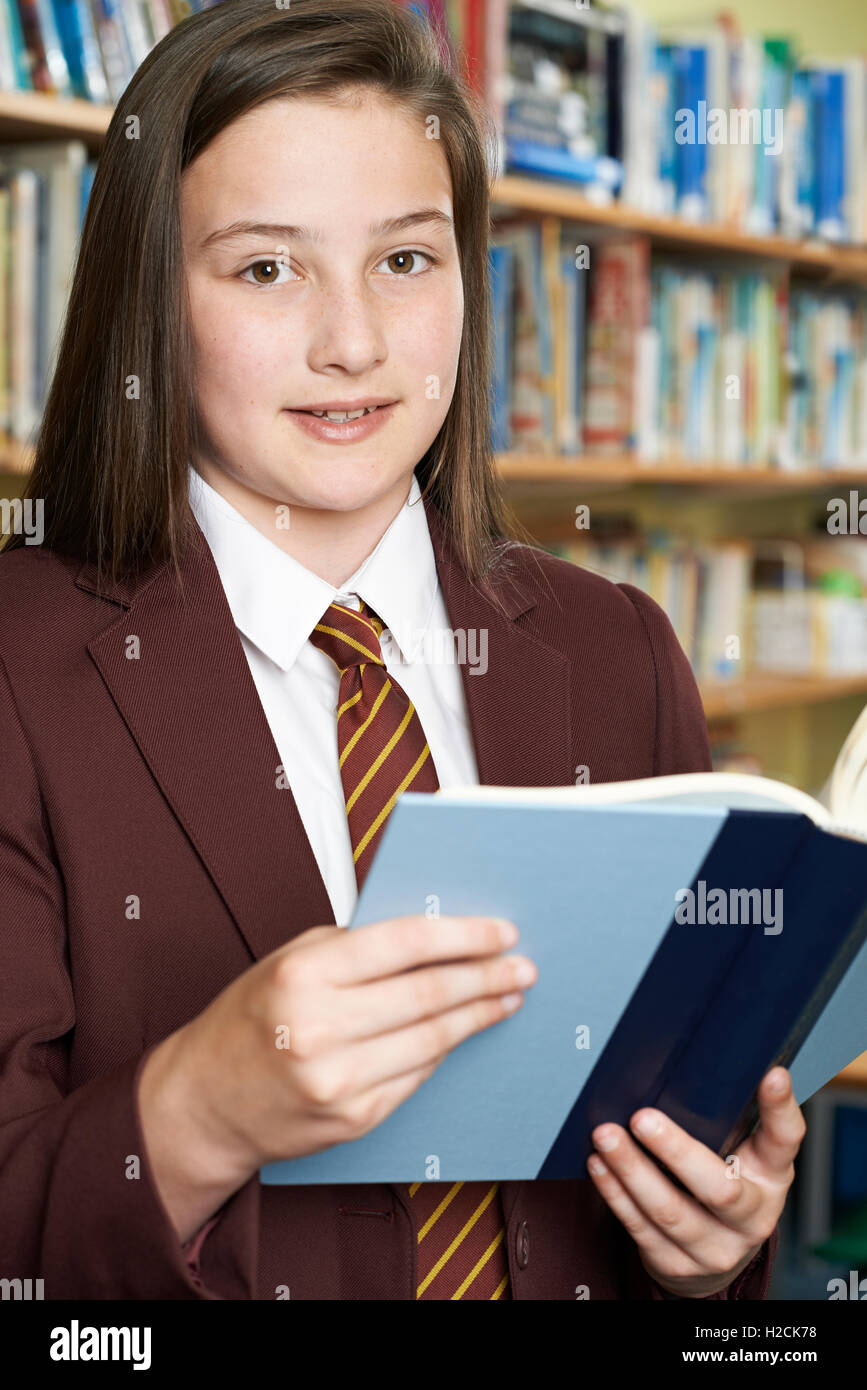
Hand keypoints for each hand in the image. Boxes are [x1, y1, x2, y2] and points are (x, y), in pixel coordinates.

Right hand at [139, 914, 536, 1241]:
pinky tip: (464, 1031)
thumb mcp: (290, 961)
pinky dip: (444, 1050)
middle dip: (485, 976)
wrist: (204, 1103)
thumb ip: (355, 947)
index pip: (405, 944)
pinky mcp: (353, 1118)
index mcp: (303, 974)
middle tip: (522, 966)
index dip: (463, 935)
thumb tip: (436, 937)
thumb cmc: (250, 1019)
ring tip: (507, 996)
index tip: (503, 930)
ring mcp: (338, 1080)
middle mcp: (320, 1028)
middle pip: (428, 994)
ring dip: (479, 1015)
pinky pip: (416, 1075)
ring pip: (432, 1039)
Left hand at [585, 1066, 804, 1297]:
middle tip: (642, 1117)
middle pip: (720, 1189)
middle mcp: (752, 1218)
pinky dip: (615, 1194)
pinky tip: (599, 1166)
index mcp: (772, 1176)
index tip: (771, 1074)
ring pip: (670, 1211)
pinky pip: (640, 1228)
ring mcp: (714, 1247)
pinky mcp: (676, 1264)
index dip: (780, 1108)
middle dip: (676, 1151)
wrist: (715, 1252)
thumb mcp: (745, 1151)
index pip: (785, 1140)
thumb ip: (733, 1114)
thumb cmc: (728, 1182)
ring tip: (606, 1136)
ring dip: (632, 1171)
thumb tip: (703, 1058)